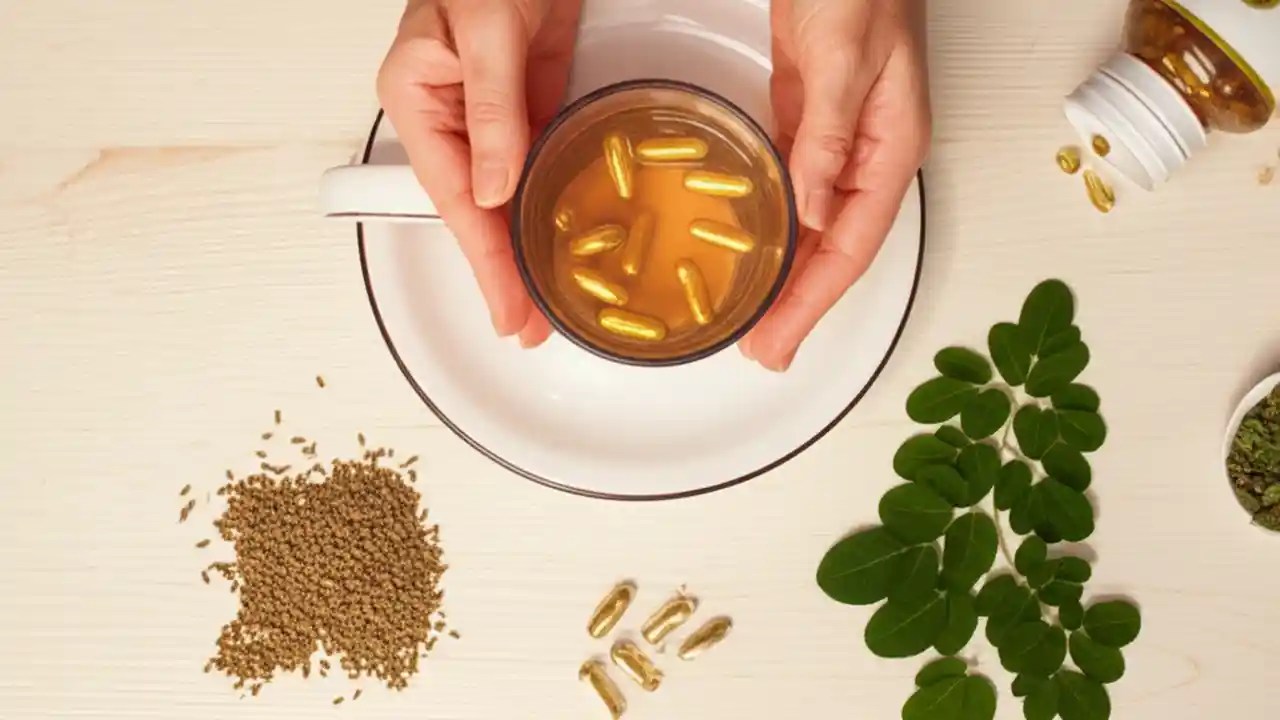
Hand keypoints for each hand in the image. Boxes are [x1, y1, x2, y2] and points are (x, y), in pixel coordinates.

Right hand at [377, 0, 583, 347]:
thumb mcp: (487, 32)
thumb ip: (494, 109)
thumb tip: (496, 186)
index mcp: (421, 103)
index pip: (456, 201)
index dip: (486, 262)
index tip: (510, 312)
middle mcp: (452, 117)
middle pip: (476, 210)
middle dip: (503, 272)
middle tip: (529, 327)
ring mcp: (492, 114)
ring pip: (505, 196)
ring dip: (526, 247)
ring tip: (546, 299)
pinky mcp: (529, 102)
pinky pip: (535, 164)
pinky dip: (547, 204)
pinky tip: (562, 237)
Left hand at [740, 0, 930, 370]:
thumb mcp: (845, 60)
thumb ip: (828, 137)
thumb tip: (810, 211)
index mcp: (890, 147)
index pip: (852, 247)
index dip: (813, 302)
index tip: (778, 342)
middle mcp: (868, 153)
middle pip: (835, 249)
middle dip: (800, 305)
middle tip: (761, 351)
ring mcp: (839, 138)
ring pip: (815, 225)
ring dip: (786, 273)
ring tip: (755, 319)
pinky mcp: (809, 117)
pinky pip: (793, 187)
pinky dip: (775, 223)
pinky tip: (753, 247)